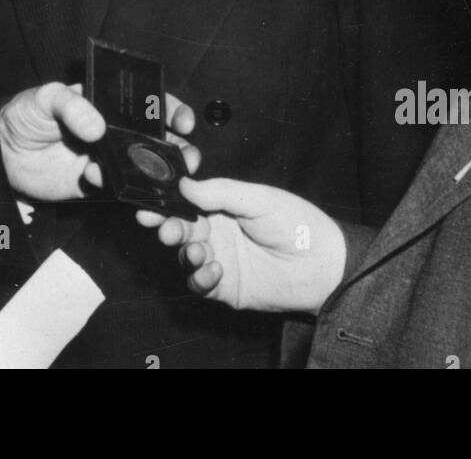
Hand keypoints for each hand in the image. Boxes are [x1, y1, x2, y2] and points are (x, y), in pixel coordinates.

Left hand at [0, 82, 199, 200]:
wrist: (1, 156)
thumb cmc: (25, 116)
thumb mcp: (44, 98)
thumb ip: (71, 106)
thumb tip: (97, 127)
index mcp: (110, 106)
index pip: (150, 104)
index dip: (172, 111)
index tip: (181, 121)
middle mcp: (117, 133)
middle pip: (159, 140)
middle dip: (179, 150)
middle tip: (186, 160)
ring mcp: (111, 161)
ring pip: (148, 169)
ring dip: (162, 177)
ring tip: (161, 183)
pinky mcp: (99, 187)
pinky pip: (124, 192)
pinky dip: (130, 195)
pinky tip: (112, 188)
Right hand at [136, 178, 345, 314]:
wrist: (322, 265)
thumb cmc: (297, 224)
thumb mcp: (259, 198)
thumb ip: (220, 192)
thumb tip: (183, 184)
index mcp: (223, 206)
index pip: (186, 201)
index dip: (166, 202)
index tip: (149, 203)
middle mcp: (217, 232)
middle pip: (180, 228)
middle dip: (166, 227)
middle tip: (164, 228)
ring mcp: (219, 259)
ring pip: (185, 256)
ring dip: (185, 252)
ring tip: (199, 250)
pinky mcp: (225, 287)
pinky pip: (200, 283)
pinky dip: (200, 276)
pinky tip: (215, 269)